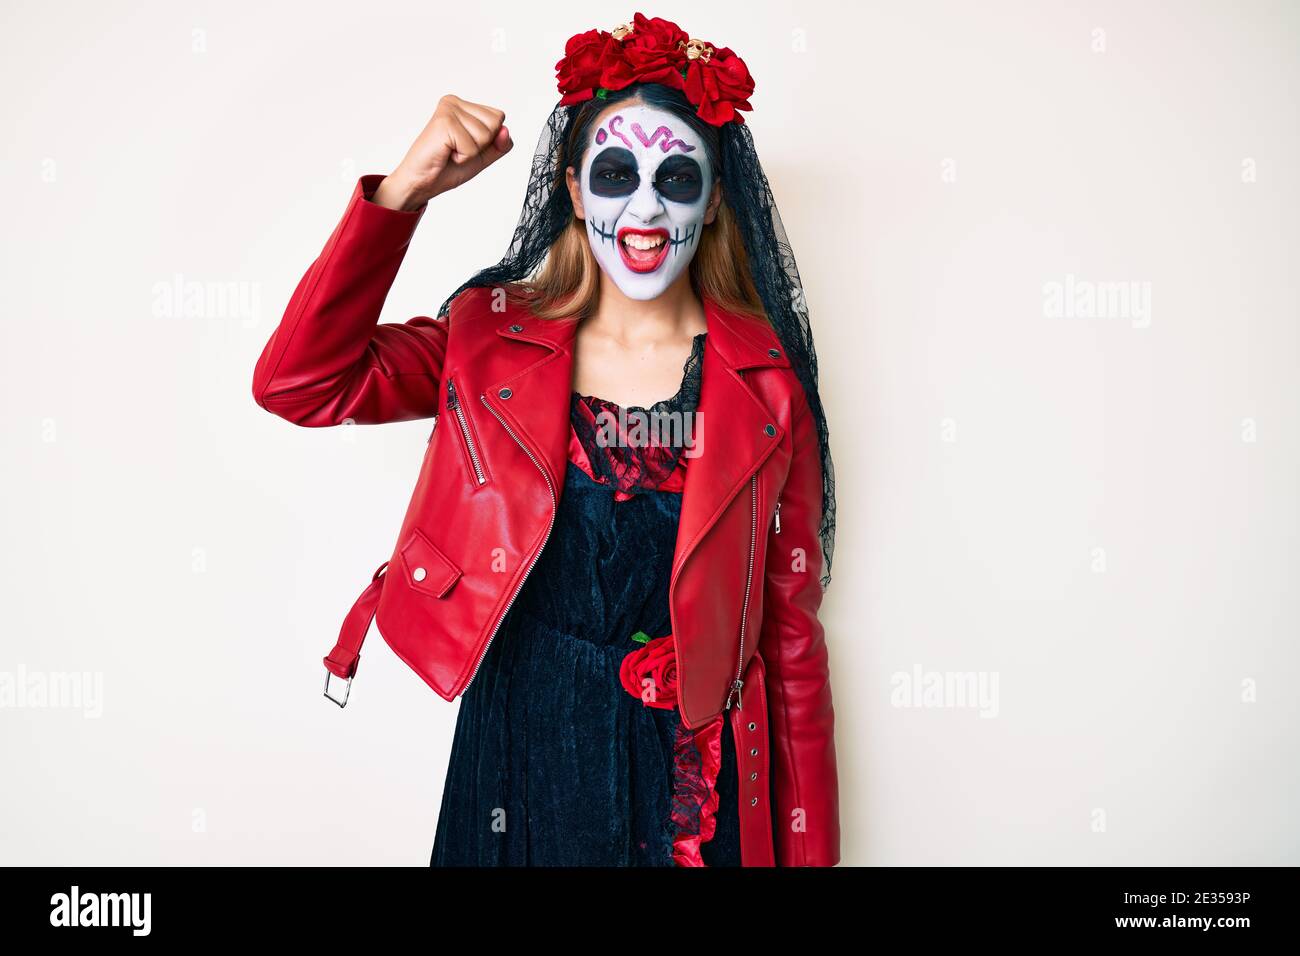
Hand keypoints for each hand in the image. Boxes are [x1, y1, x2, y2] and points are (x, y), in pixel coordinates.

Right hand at [372, 94, 512, 210]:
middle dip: (481, 145)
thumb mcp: (482, 156)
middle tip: (457, 149)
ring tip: (451, 151)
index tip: (465, 145)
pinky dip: (463, 156)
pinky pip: (472, 146)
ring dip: (470, 152)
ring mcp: (448, 110)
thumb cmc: (447, 168)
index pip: (499, 117)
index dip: (488, 140)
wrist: (422, 182)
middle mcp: (454, 102)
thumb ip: (499, 144)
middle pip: (496, 123)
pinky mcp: (444, 122)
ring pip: (485, 134)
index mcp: (463, 106)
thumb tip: (505, 130)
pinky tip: (446, 153)